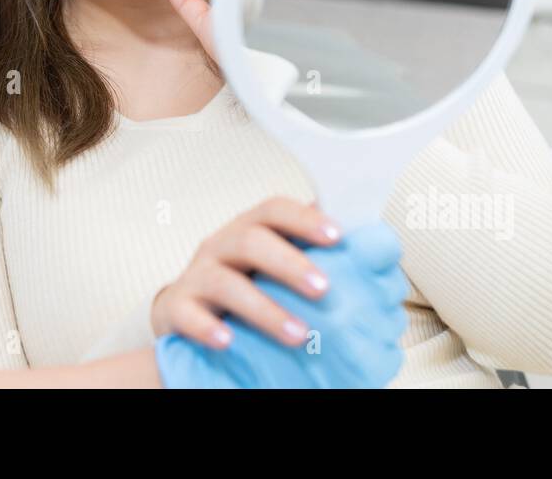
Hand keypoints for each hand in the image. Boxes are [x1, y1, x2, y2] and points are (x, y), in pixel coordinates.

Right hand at [151, 197, 341, 348]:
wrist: (185, 313)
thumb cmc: (244, 286)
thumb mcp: (271, 269)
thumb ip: (310, 259)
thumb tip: (375, 257)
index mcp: (247, 229)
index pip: (273, 210)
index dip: (304, 219)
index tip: (338, 237)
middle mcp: (220, 246)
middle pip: (250, 240)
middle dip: (289, 263)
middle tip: (324, 290)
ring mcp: (195, 276)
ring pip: (223, 282)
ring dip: (262, 307)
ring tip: (297, 334)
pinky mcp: (175, 309)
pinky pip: (187, 314)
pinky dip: (207, 327)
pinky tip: (229, 342)